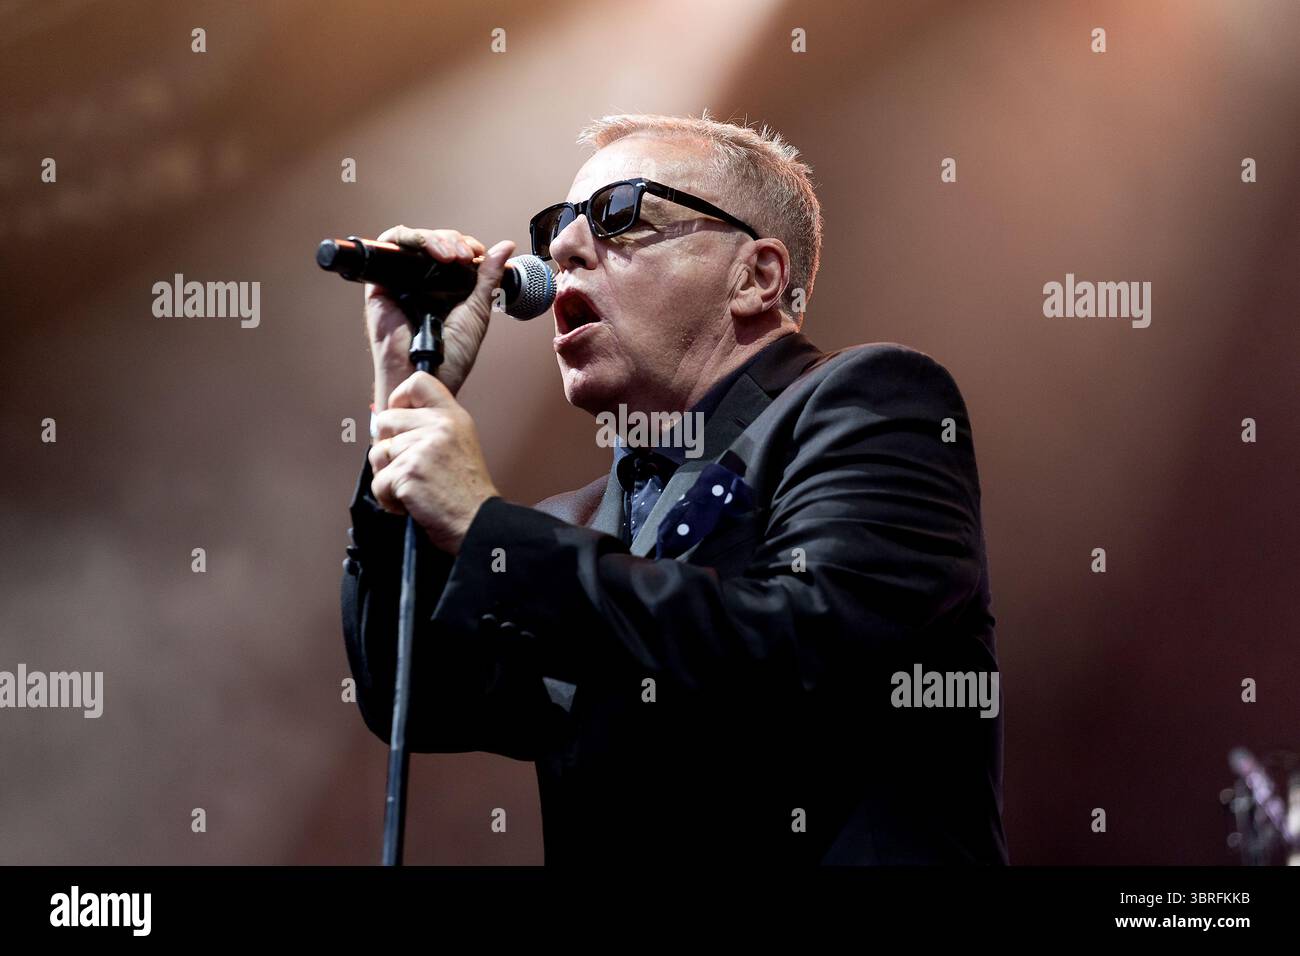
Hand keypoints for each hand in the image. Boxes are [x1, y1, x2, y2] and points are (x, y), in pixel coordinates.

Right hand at [364, 226, 515, 406]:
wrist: (430, 375)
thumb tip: (505, 248)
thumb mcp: (477, 309)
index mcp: (444, 289)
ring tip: (452, 256)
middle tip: (465, 255)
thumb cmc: (451, 356)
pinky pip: (388, 248)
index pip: (450, 251)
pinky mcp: (380, 284)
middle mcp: (420, 284)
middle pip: (432, 242)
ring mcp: (400, 283)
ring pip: (412, 240)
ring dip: (435, 239)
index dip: (464, 244)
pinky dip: (410, 239)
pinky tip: (433, 253)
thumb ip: (488, 277)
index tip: (478, 253)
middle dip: (452, 240)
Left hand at [369, 370, 498, 553]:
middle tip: (407, 468)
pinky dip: (388, 499)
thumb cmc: (467, 493)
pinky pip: (378, 482)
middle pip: (385, 420)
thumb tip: (386, 421)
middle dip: (387, 448)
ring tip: (413, 489)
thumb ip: (431, 427)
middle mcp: (440, 427)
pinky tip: (410, 503)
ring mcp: (423, 448)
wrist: (478, 522)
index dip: (399, 398)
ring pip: (378, 454)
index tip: (400, 419)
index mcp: (453, 417)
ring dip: (388, 477)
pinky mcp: (409, 472)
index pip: (418, 382)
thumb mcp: (459, 445)